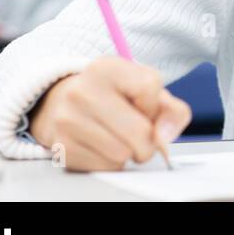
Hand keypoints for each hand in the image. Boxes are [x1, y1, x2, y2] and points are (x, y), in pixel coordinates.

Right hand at [28, 57, 191, 171]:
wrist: (65, 104)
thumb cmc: (114, 97)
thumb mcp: (146, 90)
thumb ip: (171, 111)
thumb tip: (163, 137)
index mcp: (106, 68)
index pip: (149, 86)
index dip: (154, 104)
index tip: (144, 105)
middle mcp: (81, 91)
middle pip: (139, 131)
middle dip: (148, 140)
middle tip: (138, 133)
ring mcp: (68, 120)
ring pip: (122, 154)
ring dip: (128, 153)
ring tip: (118, 138)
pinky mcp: (62, 147)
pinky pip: (105, 167)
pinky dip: (111, 162)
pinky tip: (102, 146)